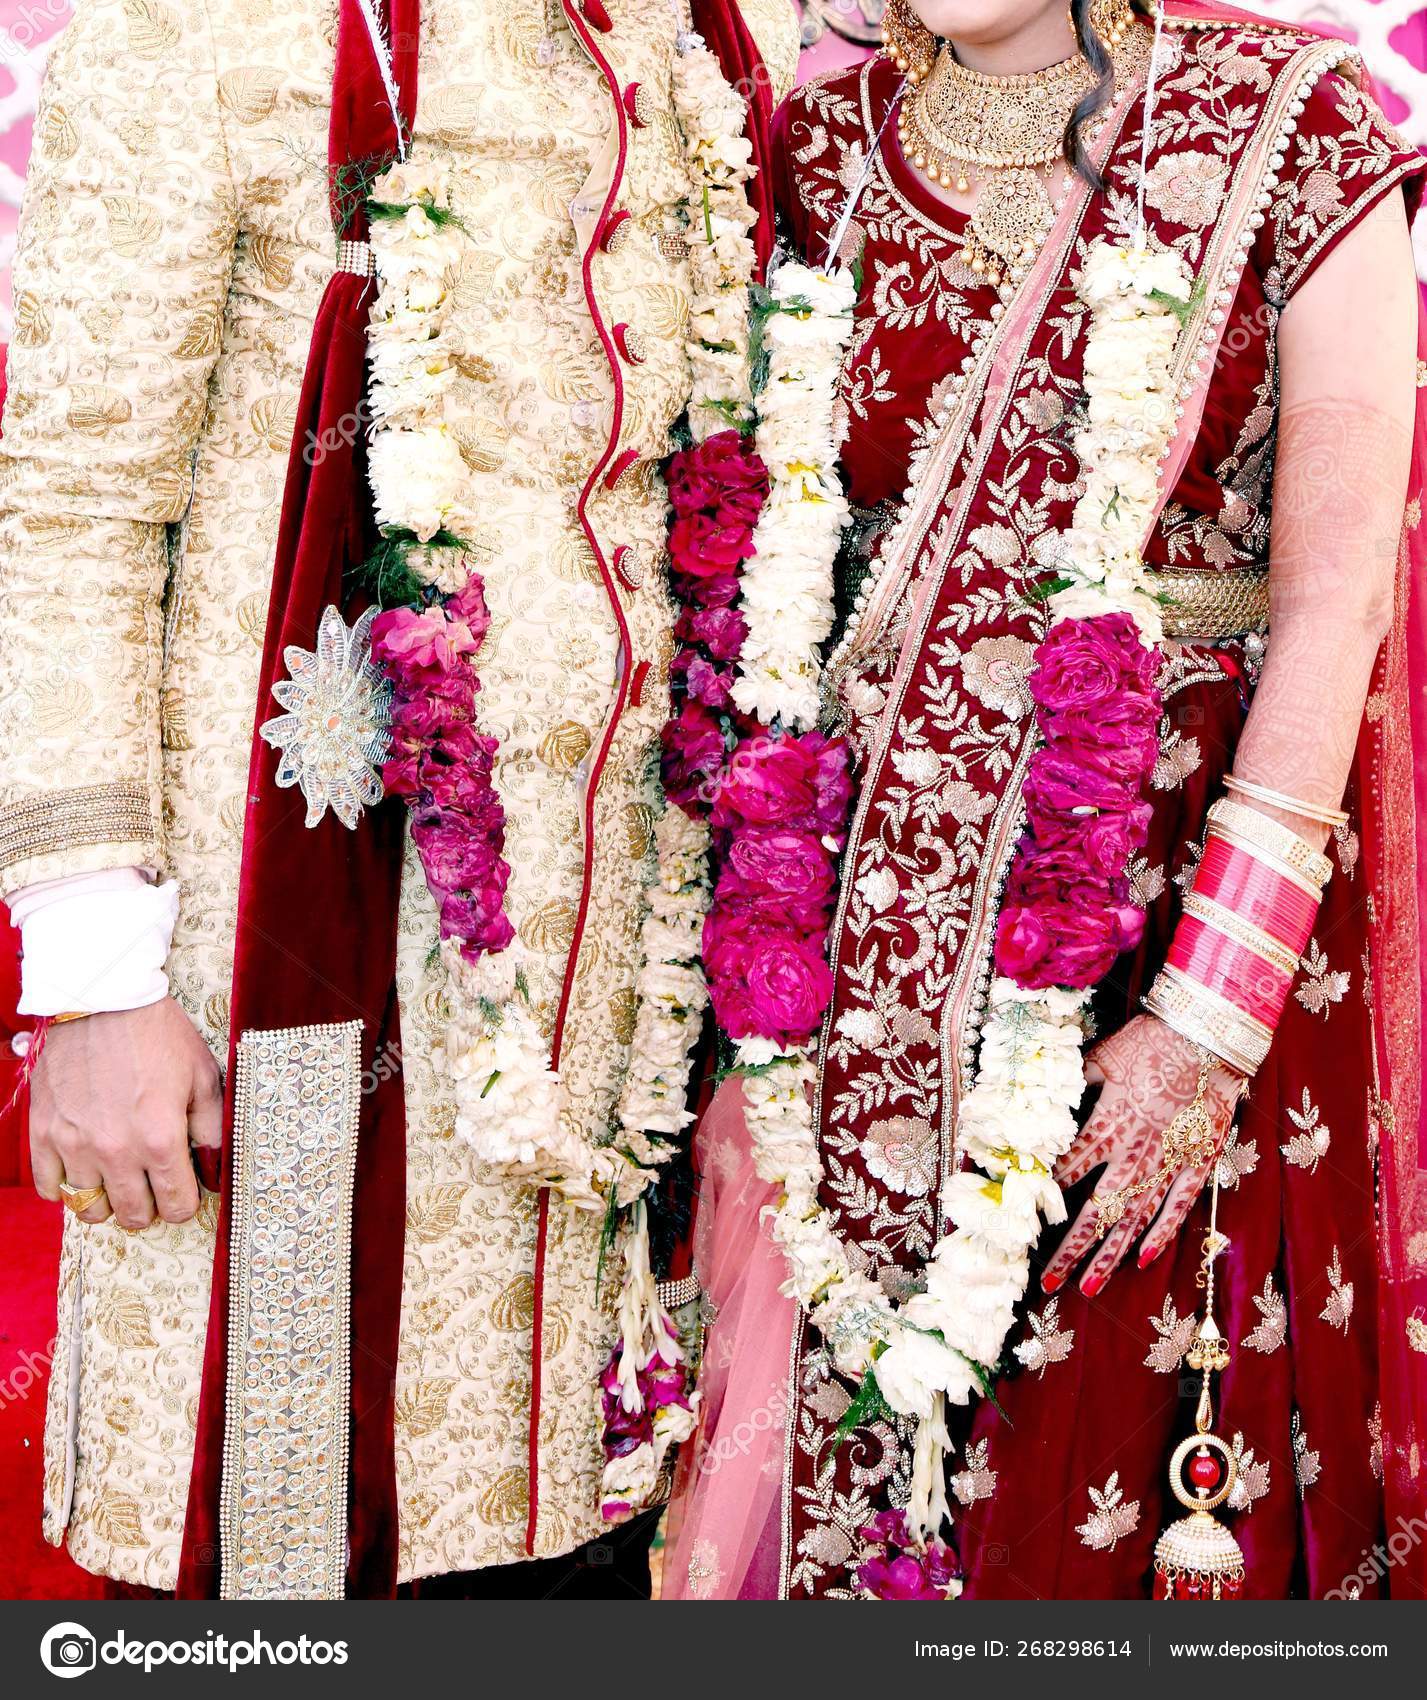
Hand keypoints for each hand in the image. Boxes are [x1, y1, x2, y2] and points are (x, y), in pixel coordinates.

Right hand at [30, 997, 222, 1230]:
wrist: (103, 1000)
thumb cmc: (158, 1035)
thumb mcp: (203, 1078)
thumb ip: (211, 1132)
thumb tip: (214, 1175)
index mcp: (161, 1139)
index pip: (177, 1206)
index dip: (185, 1203)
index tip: (183, 1191)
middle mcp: (116, 1150)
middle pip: (134, 1215)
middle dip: (150, 1208)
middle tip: (152, 1187)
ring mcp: (74, 1144)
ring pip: (90, 1208)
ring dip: (107, 1201)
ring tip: (117, 1180)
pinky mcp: (43, 1132)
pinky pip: (48, 1187)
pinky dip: (65, 1188)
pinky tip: (82, 1170)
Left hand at [1041, 1014, 1240, 1298]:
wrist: (1207, 1036)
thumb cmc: (1150, 1042)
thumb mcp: (1101, 1057)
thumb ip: (1074, 1086)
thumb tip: (1042, 1103)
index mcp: (1106, 1124)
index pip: (1066, 1170)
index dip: (1043, 1196)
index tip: (1021, 1223)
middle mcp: (1134, 1152)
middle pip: (1095, 1212)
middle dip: (1070, 1250)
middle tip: (1048, 1283)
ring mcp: (1168, 1162)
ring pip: (1133, 1221)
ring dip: (1109, 1256)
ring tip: (1088, 1288)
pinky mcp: (1198, 1163)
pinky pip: (1178, 1206)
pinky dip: (1162, 1234)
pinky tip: (1145, 1261)